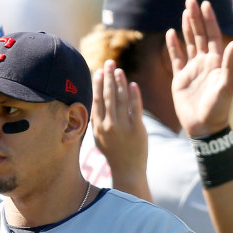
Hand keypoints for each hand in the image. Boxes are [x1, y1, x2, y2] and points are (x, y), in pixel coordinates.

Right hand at [91, 59, 149, 199]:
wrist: (127, 170)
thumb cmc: (114, 153)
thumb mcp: (100, 138)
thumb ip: (98, 120)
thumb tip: (95, 101)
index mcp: (98, 126)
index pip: (97, 100)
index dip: (98, 84)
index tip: (98, 71)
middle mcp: (109, 125)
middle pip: (108, 96)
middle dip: (108, 77)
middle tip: (109, 62)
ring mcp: (123, 127)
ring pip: (121, 99)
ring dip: (120, 82)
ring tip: (119, 70)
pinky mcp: (137, 128)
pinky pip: (135, 108)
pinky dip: (134, 95)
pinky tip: (133, 84)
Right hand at [168, 0, 232, 138]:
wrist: (204, 127)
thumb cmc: (219, 108)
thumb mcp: (226, 86)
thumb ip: (230, 64)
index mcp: (216, 62)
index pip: (212, 35)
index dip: (209, 20)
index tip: (205, 4)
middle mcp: (205, 63)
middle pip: (199, 35)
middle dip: (195, 18)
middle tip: (190, 0)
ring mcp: (192, 70)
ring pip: (188, 43)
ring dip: (186, 28)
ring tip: (184, 12)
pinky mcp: (180, 79)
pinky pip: (176, 58)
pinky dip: (173, 46)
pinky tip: (171, 34)